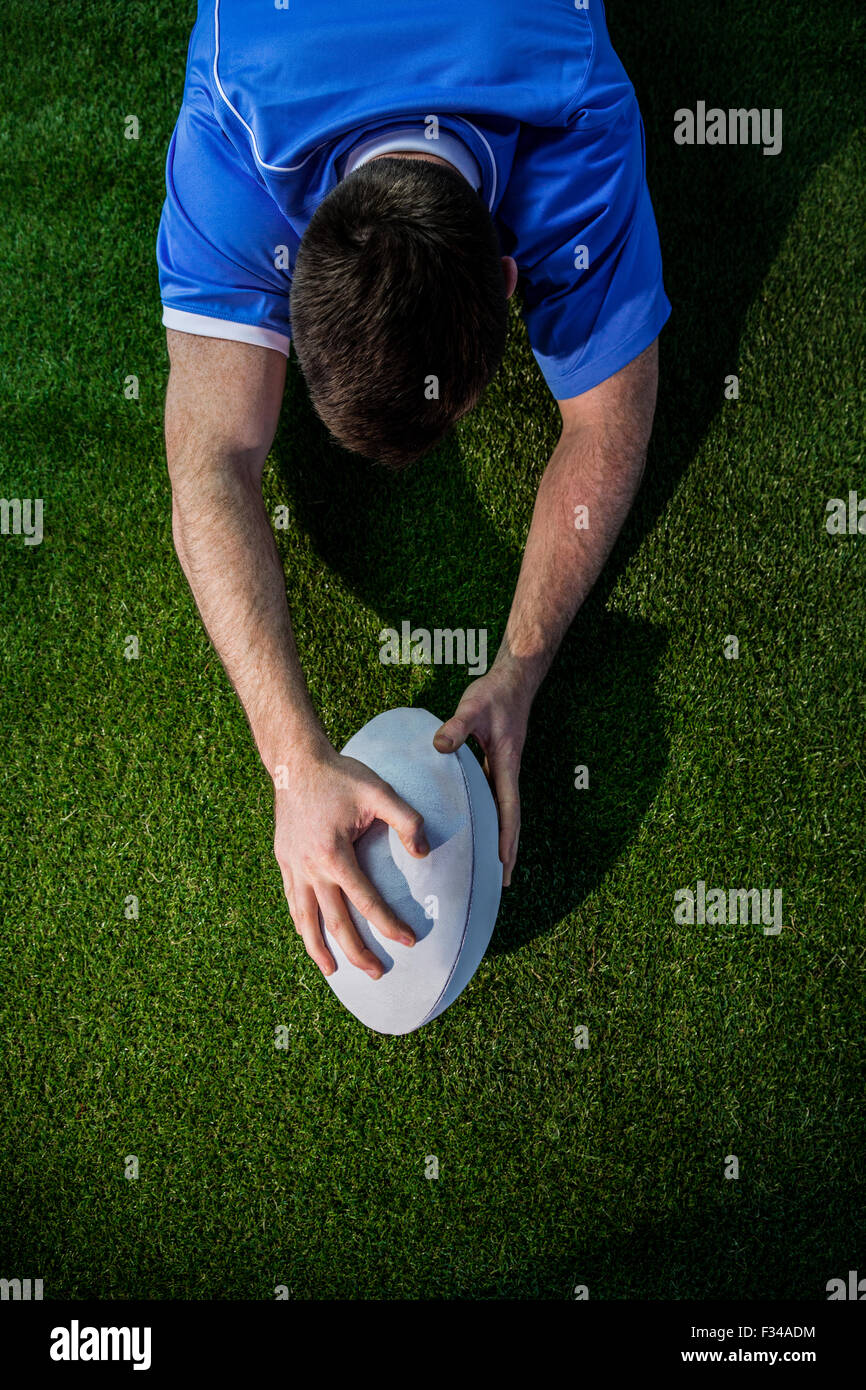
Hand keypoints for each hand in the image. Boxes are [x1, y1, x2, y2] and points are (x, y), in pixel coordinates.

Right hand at [274, 744, 429, 977]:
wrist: (296, 763)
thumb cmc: (341, 776)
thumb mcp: (379, 791)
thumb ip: (407, 820)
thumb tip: (424, 853)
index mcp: (334, 854)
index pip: (366, 901)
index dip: (389, 925)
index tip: (409, 941)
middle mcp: (309, 867)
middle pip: (334, 922)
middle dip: (357, 952)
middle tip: (378, 973)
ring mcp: (292, 867)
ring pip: (304, 920)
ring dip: (319, 949)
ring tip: (334, 972)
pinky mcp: (283, 862)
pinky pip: (292, 903)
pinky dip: (301, 925)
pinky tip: (310, 937)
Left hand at [432, 664, 532, 886]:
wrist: (513, 680)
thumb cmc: (494, 694)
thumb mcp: (473, 708)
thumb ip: (456, 726)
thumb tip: (439, 746)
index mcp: (506, 764)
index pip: (509, 809)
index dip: (507, 838)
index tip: (504, 864)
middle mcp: (507, 773)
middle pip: (510, 820)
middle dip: (507, 850)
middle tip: (501, 881)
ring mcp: (503, 770)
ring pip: (504, 812)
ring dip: (500, 838)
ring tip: (492, 866)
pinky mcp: (496, 764)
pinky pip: (494, 799)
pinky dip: (491, 818)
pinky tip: (478, 828)